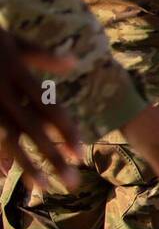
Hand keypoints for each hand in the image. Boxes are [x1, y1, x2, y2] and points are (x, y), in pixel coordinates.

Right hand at [0, 29, 80, 188]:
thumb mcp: (13, 42)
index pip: (49, 108)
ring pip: (8, 137)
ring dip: (26, 163)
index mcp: (17, 74)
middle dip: (53, 157)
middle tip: (73, 182)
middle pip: (33, 129)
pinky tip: (4, 174)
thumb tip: (74, 62)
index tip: (81, 154)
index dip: (66, 131)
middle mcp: (2, 91)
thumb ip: (42, 55)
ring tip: (43, 187)